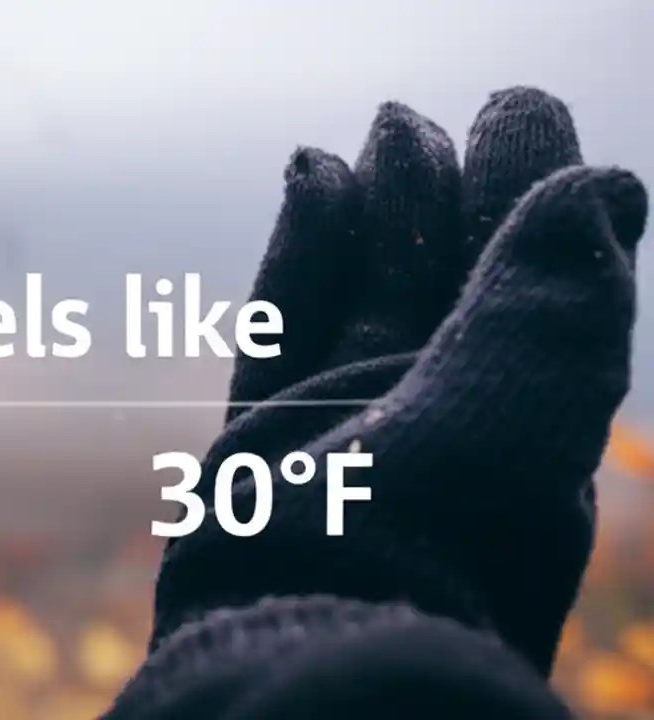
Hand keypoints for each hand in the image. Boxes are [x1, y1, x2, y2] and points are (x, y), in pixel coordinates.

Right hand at [152, 87, 646, 676]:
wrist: (304, 642)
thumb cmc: (429, 548)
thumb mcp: (520, 420)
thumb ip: (551, 306)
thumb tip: (596, 189)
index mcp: (525, 424)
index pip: (532, 286)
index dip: (531, 198)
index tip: (528, 116)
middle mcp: (439, 419)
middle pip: (445, 279)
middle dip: (445, 192)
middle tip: (441, 111)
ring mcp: (348, 419)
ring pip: (365, 287)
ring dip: (374, 205)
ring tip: (381, 128)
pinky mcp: (267, 426)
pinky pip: (288, 314)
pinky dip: (302, 243)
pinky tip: (312, 171)